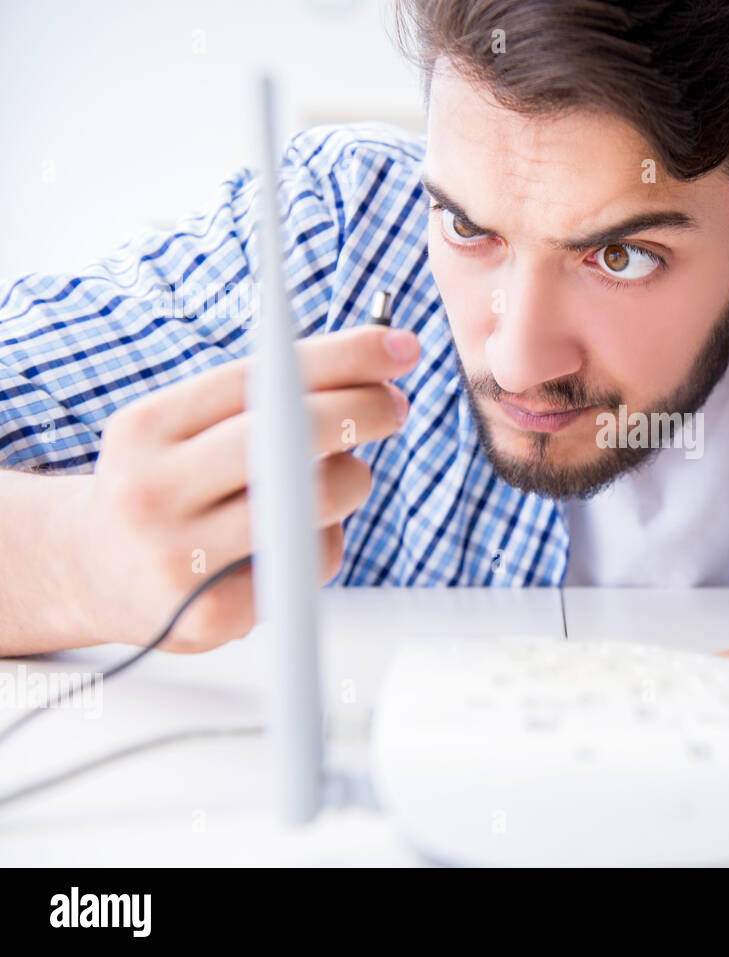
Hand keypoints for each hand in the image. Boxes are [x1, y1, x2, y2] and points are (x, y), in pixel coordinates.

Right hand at [58, 325, 420, 651]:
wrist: (92, 573)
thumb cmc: (166, 485)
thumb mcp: (184, 427)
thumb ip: (264, 396)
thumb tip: (376, 362)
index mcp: (147, 428)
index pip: (262, 377)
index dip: (342, 358)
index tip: (398, 346)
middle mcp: (153, 490)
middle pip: (291, 435)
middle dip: (362, 411)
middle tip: (393, 406)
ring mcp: (179, 558)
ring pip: (314, 499)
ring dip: (350, 480)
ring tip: (337, 477)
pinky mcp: (212, 616)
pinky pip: (311, 562)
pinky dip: (325, 541)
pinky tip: (299, 538)